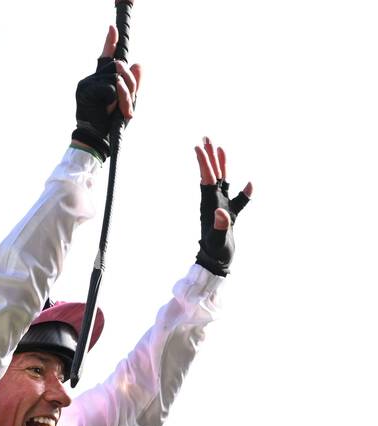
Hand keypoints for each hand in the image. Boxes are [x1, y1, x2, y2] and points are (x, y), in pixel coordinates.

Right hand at [72, 23, 140, 160]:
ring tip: (119, 111)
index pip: (106, 57)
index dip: (110, 42)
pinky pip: (110, 89)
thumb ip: (132, 84)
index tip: (113, 28)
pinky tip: (110, 110)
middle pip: (117, 68)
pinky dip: (116, 100)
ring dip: (123, 95)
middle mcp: (92, 79)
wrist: (96, 140)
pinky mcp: (84, 90)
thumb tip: (139, 63)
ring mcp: (86, 84)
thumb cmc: (110, 123)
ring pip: (115, 78)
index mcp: (100, 81)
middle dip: (129, 85)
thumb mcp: (125, 103)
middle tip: (127, 107)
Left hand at [194, 137, 252, 276]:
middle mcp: (214, 202)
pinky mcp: (229, 214)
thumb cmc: (216, 253)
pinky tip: (250, 183)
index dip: (204, 163)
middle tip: (205, 138)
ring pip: (221, 181)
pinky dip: (241, 189)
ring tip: (218, 147)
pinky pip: (235, 197)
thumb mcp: (218, 240)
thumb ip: (220, 226)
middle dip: (208, 156)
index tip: (199, 147)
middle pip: (211, 174)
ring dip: (220, 164)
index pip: (207, 179)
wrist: (216, 263)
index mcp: (210, 204)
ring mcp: (221, 207)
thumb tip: (221, 212)